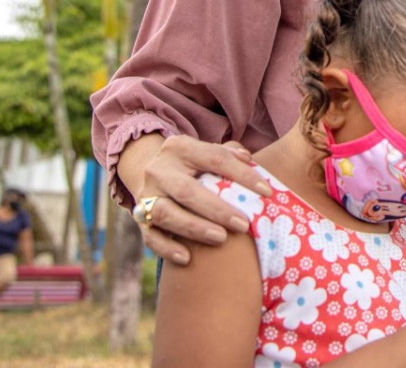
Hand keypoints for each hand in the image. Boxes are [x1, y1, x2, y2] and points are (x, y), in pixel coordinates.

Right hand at [134, 135, 267, 264]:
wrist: (149, 170)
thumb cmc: (192, 164)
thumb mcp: (206, 152)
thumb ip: (229, 153)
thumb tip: (248, 159)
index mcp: (180, 147)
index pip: (215, 158)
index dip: (242, 174)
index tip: (267, 192)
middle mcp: (159, 170)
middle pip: (187, 190)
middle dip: (216, 209)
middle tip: (244, 224)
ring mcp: (147, 195)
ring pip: (166, 214)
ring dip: (194, 228)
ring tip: (221, 239)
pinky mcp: (138, 218)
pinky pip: (150, 236)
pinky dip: (167, 248)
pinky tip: (187, 258)